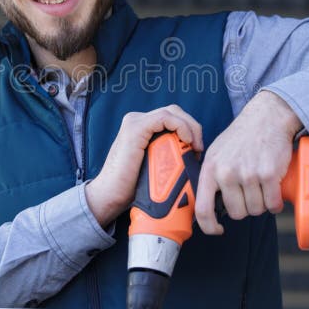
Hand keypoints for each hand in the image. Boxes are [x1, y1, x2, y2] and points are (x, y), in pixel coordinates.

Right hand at [85, 105, 203, 226]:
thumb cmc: (131, 187)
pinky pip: (165, 118)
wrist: (110, 196)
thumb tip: (192, 158)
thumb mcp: (154, 167)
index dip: (191, 130)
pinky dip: (180, 126)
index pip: (173, 118)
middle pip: (175, 112)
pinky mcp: (135, 128)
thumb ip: (168, 156)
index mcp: (142, 128)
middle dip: (193, 126)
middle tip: (199, 149)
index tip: (197, 152)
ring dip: (190, 127)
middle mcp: (138, 121)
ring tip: (195, 147)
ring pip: (172, 112)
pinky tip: (187, 141)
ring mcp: (135, 122)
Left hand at [195, 90, 301, 234]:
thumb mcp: (216, 153)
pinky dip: (275, 203)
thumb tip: (208, 204)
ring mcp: (248, 174)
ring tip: (261, 186)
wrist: (266, 118)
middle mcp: (227, 173)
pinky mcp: (268, 175)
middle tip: (250, 191)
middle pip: (236, 213)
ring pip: (256, 210)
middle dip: (245, 207)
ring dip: (261, 203)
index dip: (209, 226)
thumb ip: (211, 177)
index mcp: (210, 169)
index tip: (217, 229)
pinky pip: (272, 204)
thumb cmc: (241, 137)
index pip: (203, 209)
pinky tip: (273, 190)